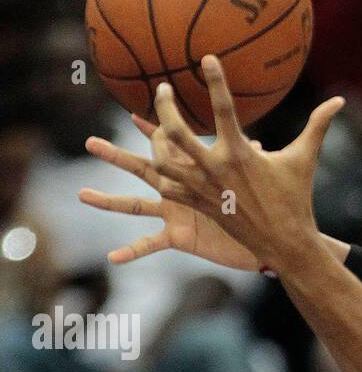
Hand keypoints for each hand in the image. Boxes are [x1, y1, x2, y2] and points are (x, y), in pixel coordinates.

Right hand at [80, 116, 260, 269]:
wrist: (268, 241)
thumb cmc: (265, 206)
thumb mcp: (254, 180)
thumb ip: (252, 159)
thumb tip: (259, 143)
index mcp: (194, 172)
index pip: (169, 145)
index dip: (154, 130)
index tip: (132, 114)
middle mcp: (179, 191)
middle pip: (141, 168)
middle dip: (116, 157)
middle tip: (88, 143)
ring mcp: (176, 214)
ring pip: (136, 205)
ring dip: (109, 201)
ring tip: (82, 195)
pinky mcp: (180, 237)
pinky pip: (151, 245)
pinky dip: (132, 251)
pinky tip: (112, 257)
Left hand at [145, 56, 344, 272]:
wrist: (286, 244)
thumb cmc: (296, 200)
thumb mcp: (305, 159)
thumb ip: (318, 126)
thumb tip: (340, 100)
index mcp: (241, 153)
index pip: (224, 108)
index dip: (215, 80)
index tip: (206, 58)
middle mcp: (217, 169)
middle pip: (177, 133)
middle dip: (165, 107)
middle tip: (163, 89)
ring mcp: (205, 189)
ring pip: (165, 162)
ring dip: (155, 142)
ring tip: (151, 126)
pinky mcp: (201, 206)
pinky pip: (170, 188)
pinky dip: (162, 175)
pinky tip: (161, 163)